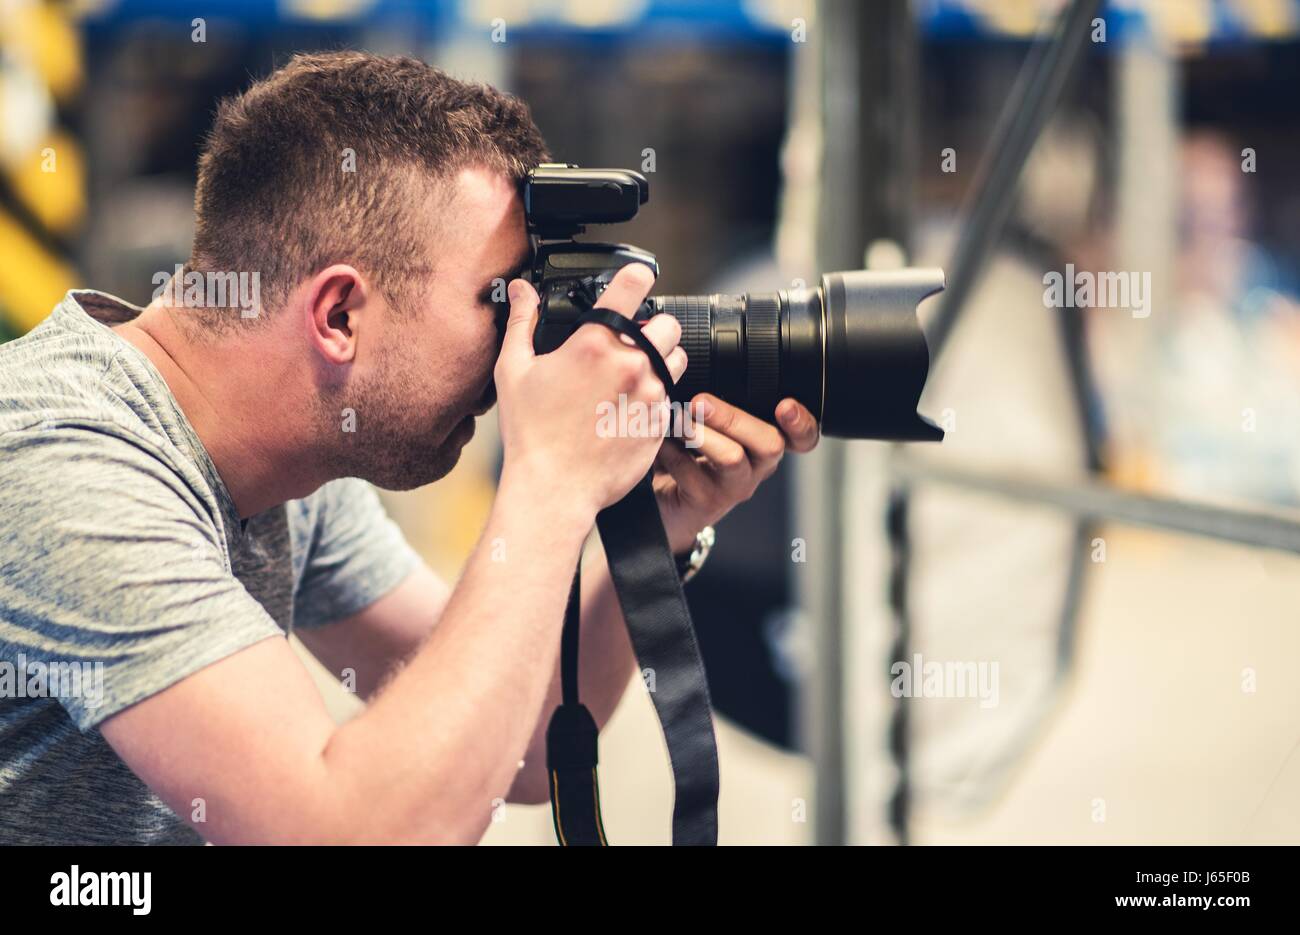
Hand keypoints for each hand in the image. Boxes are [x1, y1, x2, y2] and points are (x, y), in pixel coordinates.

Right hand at [493, 263, 686, 523]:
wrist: (553, 490)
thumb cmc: (530, 434)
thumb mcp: (514, 371)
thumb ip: (522, 322)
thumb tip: (523, 290)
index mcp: (594, 344)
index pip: (633, 285)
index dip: (637, 276)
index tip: (637, 278)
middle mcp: (630, 364)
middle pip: (668, 323)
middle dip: (654, 327)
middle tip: (633, 341)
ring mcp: (649, 394)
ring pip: (678, 358)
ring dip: (663, 359)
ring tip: (635, 374)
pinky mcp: (660, 422)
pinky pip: (672, 396)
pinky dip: (657, 395)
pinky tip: (630, 407)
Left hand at [654, 394, 819, 553]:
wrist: (662, 501)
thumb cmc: (686, 454)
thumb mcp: (704, 422)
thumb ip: (711, 400)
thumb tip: (693, 362)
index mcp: (762, 443)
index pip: (803, 437)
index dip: (802, 423)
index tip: (786, 405)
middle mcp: (756, 466)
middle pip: (771, 443)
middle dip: (734, 417)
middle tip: (700, 402)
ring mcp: (734, 487)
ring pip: (732, 458)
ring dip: (701, 433)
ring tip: (677, 421)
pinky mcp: (707, 502)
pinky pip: (692, 473)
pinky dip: (671, 452)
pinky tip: (659, 442)